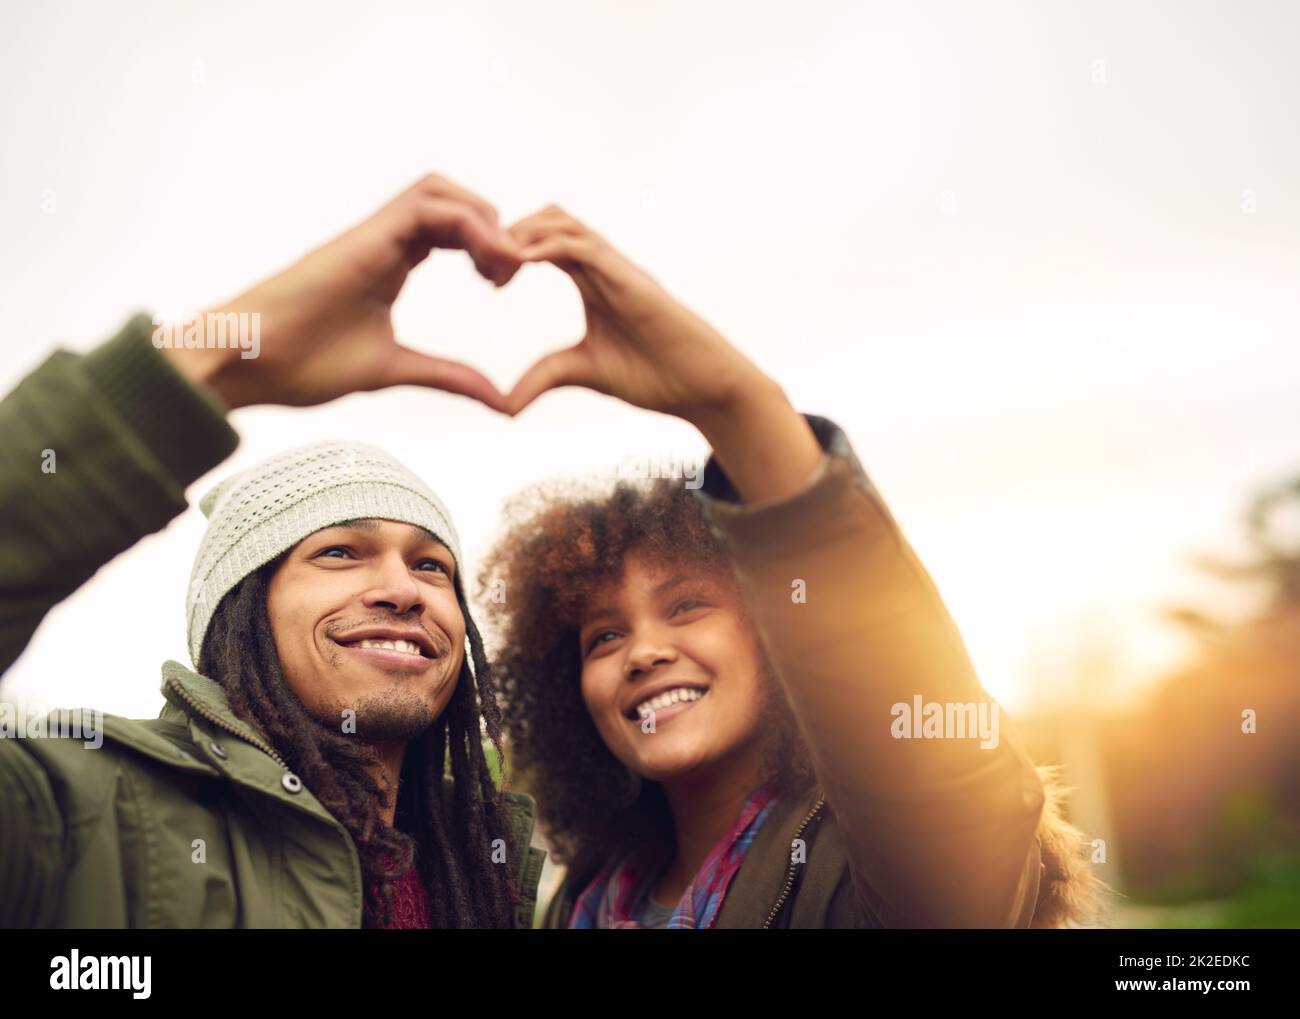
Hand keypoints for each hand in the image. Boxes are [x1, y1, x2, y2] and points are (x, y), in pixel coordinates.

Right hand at [162, 174, 524, 410]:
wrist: (247, 361)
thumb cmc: (303, 364)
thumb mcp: (396, 369)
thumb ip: (448, 376)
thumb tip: (500, 400)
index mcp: (392, 265)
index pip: (452, 231)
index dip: (488, 247)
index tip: (503, 285)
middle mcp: (384, 241)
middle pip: (452, 201)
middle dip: (494, 227)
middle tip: (510, 274)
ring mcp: (373, 235)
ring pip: (441, 191)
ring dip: (484, 219)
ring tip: (503, 265)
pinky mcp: (364, 236)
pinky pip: (426, 205)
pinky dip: (468, 223)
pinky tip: (487, 262)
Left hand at [503, 204, 823, 503]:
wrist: (702, 386)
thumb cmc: (655, 375)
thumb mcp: (582, 373)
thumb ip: (543, 377)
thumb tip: (504, 405)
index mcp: (590, 281)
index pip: (541, 243)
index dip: (507, 251)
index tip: (484, 277)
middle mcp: (602, 266)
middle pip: (546, 219)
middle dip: (508, 232)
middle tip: (480, 265)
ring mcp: (616, 268)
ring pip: (561, 221)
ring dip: (522, 232)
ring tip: (493, 260)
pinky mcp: (628, 278)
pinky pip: (582, 246)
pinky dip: (548, 246)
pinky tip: (520, 262)